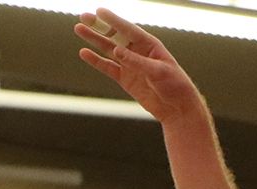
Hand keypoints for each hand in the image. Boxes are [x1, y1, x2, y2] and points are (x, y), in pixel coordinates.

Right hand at [75, 10, 202, 122]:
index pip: (128, 29)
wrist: (178, 109)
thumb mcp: (158, 72)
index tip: (99, 12)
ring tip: (78, 29)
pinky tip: (84, 53)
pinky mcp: (126, 79)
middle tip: (84, 16)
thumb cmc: (175, 86)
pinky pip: (108, 67)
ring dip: (94, 40)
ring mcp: (130, 65)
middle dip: (99, 26)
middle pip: (115, 36)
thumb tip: (116, 51)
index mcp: (150, 45)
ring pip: (108, 49)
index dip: (114, 20)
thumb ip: (136, 61)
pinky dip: (96, 61)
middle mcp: (138, 52)